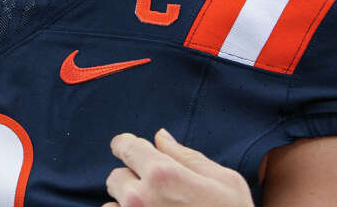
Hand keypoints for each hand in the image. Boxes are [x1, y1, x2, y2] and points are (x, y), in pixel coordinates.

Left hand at [104, 128, 252, 206]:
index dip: (127, 145)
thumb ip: (187, 156)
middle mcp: (141, 198)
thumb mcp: (224, 181)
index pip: (124, 146)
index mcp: (162, 174)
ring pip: (112, 203)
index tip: (131, 149)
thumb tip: (161, 137)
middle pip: (116, 176)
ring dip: (126, 203)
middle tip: (155, 188)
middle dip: (132, 177)